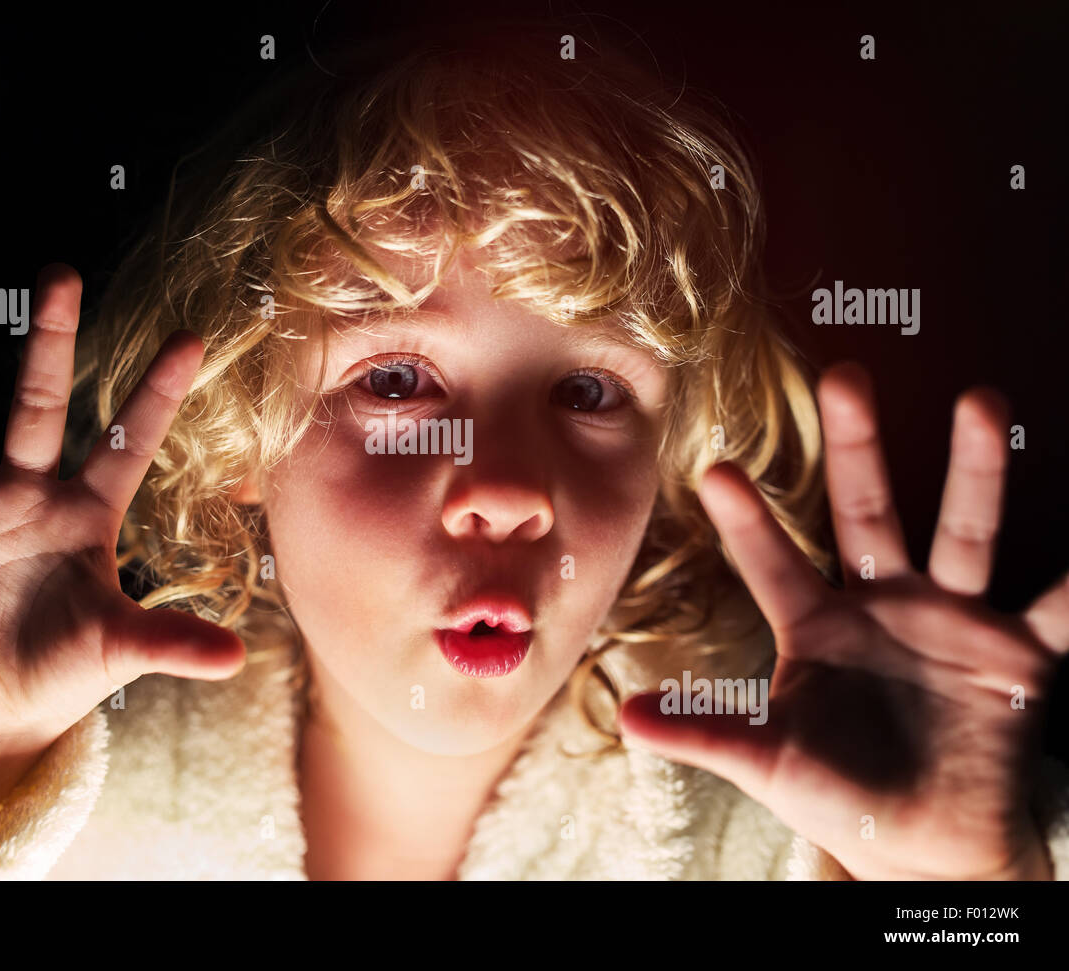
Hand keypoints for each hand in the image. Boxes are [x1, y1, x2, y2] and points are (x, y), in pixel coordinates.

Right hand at [0, 264, 243, 757]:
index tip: (191, 339)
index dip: (156, 392)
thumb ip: (172, 642)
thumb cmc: (63, 669)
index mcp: (86, 513)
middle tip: (61, 275)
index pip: (127, 439)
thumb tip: (238, 658)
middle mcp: (29, 494)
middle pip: (40, 404)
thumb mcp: (120, 650)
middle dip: (50, 342)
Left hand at [619, 361, 1065, 879]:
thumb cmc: (837, 794)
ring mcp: (951, 621)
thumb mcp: (770, 761)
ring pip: (965, 531)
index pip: (774, 564)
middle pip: (868, 512)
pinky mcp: (1016, 657)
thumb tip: (630, 720)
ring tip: (980, 401)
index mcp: (817, 626)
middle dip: (857, 448)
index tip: (715, 472)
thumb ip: (708, 735)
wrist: (923, 841)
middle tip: (844, 377)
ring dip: (974, 469)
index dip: (748, 523)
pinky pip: (1060, 610)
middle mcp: (882, 604)